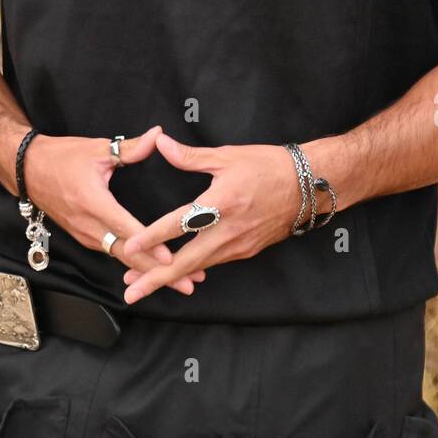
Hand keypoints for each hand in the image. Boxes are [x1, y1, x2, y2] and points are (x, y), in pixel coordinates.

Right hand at [22, 125, 206, 295]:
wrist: (27, 169)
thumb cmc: (61, 157)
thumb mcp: (97, 148)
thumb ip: (129, 148)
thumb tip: (158, 135)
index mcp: (93, 203)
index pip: (126, 229)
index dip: (149, 246)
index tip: (171, 259)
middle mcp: (88, 225)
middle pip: (127, 254)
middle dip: (158, 272)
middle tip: (188, 283)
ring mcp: (84, 234)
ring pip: (120, 257)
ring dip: (148, 271)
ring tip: (178, 281)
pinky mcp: (83, 236)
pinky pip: (110, 253)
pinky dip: (132, 264)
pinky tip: (150, 272)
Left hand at [118, 133, 304, 303]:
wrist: (308, 186)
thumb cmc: (268, 166)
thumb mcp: (227, 156)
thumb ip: (190, 156)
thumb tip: (160, 143)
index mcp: (221, 203)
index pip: (179, 224)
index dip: (152, 236)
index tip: (130, 246)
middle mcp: (229, 230)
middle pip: (186, 263)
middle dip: (155, 279)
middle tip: (130, 293)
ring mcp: (239, 245)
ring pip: (198, 267)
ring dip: (170, 277)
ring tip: (142, 284)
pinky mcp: (246, 251)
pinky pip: (214, 262)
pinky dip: (193, 270)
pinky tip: (178, 272)